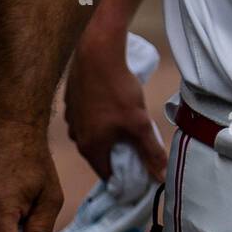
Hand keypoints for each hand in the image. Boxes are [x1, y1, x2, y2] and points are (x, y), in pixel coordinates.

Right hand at [64, 23, 166, 182]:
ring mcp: (71, 118)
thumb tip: (160, 177)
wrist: (97, 54)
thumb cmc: (118, 91)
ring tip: (127, 123)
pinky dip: (100, 117)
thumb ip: (150, 152)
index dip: (125, 177)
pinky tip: (113, 105)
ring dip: (109, 134)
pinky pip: (88, 117)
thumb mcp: (140, 123)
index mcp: (90, 147)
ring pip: (93, 134)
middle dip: (118, 154)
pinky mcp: (72, 101)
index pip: (107, 175)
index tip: (140, 172)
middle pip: (100, 155)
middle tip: (138, 145)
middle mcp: (76, 136)